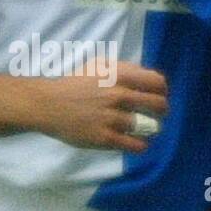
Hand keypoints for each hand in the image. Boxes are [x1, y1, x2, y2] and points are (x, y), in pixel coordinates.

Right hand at [27, 60, 168, 153]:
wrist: (48, 104)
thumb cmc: (75, 83)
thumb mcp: (99, 66)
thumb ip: (124, 68)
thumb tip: (147, 76)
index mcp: (119, 76)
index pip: (157, 82)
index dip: (162, 90)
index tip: (159, 95)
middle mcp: (118, 95)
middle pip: (158, 105)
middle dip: (162, 110)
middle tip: (158, 114)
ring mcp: (112, 118)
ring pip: (149, 126)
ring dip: (151, 128)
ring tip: (146, 128)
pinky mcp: (105, 137)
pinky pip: (135, 144)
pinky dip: (141, 145)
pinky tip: (137, 142)